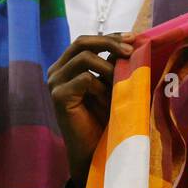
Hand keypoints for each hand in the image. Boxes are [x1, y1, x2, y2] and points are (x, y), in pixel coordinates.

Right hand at [47, 33, 135, 187]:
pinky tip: (106, 101)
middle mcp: (57, 71)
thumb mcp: (112, 84)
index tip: (133, 37)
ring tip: (119, 85)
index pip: (87, 41)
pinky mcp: (58, 96)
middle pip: (81, 42)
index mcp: (68, 65)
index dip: (109, 37)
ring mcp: (55, 83)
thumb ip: (114, 63)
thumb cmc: (107, 118)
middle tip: (130, 51)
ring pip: (84, 58)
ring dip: (108, 69)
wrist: (98, 150)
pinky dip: (101, 87)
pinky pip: (85, 78)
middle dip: (109, 43)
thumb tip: (131, 40)